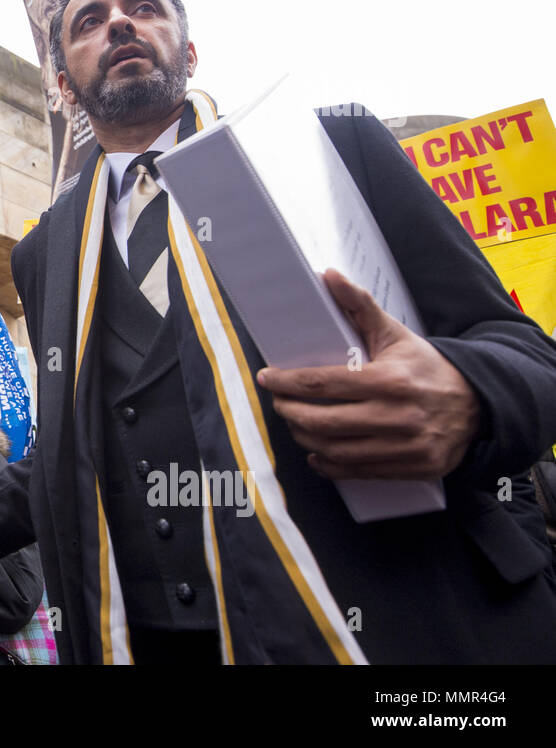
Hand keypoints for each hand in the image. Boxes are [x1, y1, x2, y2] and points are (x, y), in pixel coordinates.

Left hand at [255, 269, 479, 480]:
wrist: (479, 404)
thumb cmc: (427, 367)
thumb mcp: (395, 334)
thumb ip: (359, 305)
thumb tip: (328, 276)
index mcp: (389, 380)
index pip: (323, 383)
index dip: (287, 382)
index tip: (268, 377)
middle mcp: (398, 416)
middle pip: (322, 421)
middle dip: (289, 411)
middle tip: (279, 401)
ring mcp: (406, 447)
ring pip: (335, 450)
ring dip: (304, 437)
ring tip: (295, 422)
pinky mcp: (413, 468)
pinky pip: (358, 471)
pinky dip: (330, 464)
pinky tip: (317, 452)